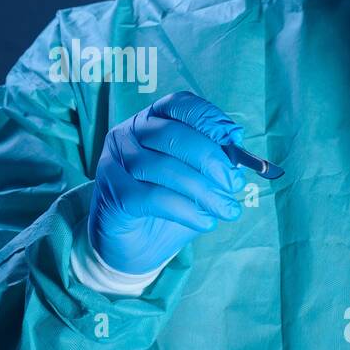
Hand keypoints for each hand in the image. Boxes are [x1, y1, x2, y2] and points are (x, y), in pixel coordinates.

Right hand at [89, 91, 246, 274]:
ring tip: (226, 209)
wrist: (134, 244)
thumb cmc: (167, 203)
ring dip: (203, 190)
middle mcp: (128, 134)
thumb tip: (237, 149)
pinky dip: (185, 210)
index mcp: (151, 120)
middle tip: (234, 185)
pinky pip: (152, 197)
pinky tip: (204, 221)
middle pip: (172, 135)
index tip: (234, 142)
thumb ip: (213, 159)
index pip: (179, 105)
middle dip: (210, 160)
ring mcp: (115, 162)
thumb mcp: (196, 177)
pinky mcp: (112, 193)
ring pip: (163, 167)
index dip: (209, 119)